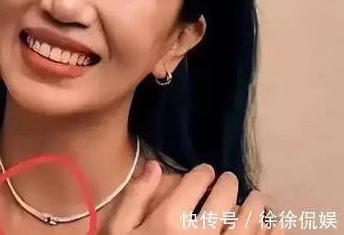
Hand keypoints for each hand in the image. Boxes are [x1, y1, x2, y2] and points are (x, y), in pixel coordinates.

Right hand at [107, 161, 284, 234]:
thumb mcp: (119, 230)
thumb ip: (135, 197)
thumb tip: (154, 166)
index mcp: (170, 221)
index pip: (196, 182)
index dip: (203, 172)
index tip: (206, 171)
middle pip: (225, 199)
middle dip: (229, 184)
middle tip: (230, 180)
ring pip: (248, 223)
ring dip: (255, 207)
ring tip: (257, 200)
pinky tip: (275, 226)